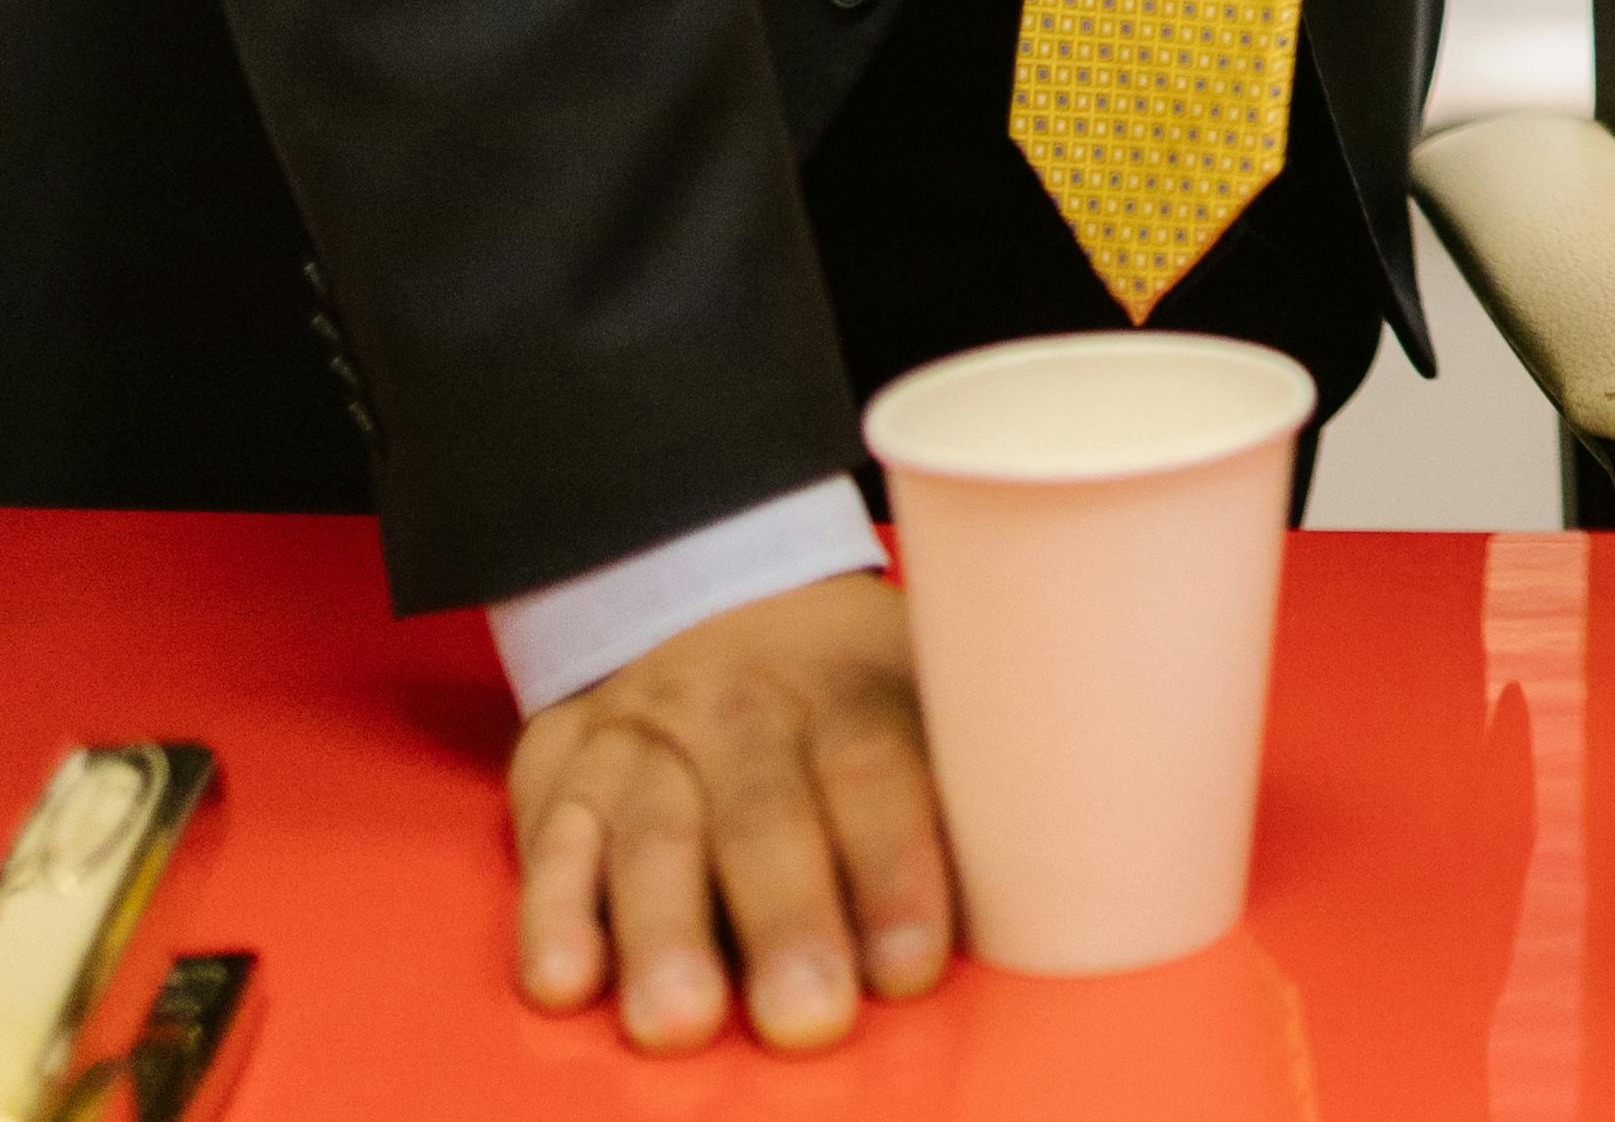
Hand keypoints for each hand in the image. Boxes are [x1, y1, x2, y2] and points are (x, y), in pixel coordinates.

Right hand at [504, 572, 948, 1051]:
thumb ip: (969, 778)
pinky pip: (552, 844)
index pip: (877, 771)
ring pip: (652, 836)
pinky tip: (568, 983)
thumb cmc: (849, 690)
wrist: (710, 593)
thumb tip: (1062, 886)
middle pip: (764, 815)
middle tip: (806, 1018)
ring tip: (681, 1021)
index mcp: (851, 687)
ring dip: (665, 934)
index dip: (896, 868)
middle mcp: (741, 708)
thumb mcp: (923, 685)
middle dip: (787, 921)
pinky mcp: (563, 772)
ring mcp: (644, 739)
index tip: (911, 965)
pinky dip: (552, 916)